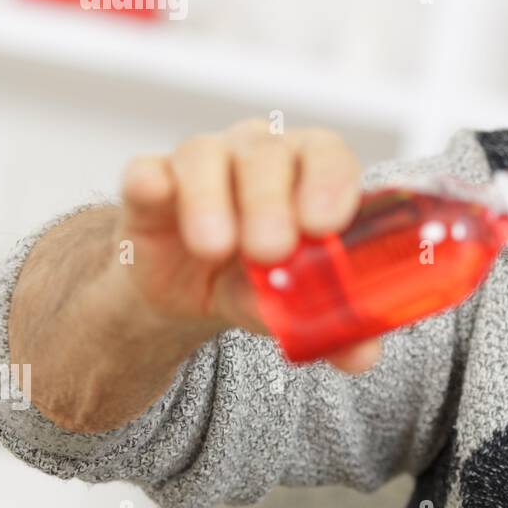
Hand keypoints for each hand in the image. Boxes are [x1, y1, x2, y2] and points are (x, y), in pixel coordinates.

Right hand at [113, 117, 380, 373]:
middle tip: (271, 250)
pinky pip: (145, 171)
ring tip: (215, 248)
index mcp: (307, 170)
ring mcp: (202, 161)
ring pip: (205, 156)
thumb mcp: (292, 305)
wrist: (189, 295)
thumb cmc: (257, 280)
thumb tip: (362, 355)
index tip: (324, 225)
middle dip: (270, 201)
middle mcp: (257, 153)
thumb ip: (331, 327)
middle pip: (267, 154)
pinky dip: (150, 180)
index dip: (329, 181)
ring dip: (211, 199)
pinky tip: (155, 191)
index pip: (327, 154)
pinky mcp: (150, 183)